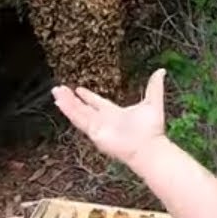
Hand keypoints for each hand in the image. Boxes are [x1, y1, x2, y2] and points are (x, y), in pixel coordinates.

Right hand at [51, 68, 167, 168]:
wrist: (149, 146)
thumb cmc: (152, 130)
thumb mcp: (153, 102)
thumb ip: (154, 86)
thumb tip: (161, 71)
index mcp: (114, 113)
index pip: (97, 103)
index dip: (87, 96)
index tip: (79, 89)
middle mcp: (103, 120)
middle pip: (83, 107)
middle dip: (70, 99)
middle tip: (59, 89)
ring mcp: (97, 127)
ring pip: (77, 113)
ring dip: (66, 103)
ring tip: (56, 92)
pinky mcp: (94, 132)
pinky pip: (79, 119)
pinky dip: (69, 111)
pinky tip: (60, 103)